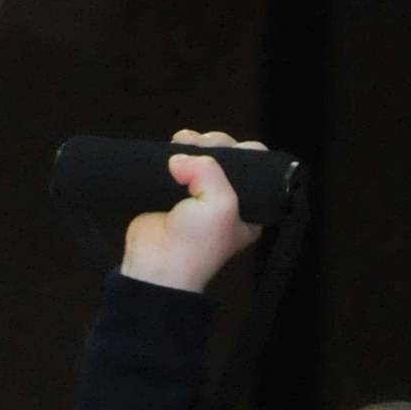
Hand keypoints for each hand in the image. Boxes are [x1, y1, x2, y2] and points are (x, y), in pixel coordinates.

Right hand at [123, 132, 262, 293]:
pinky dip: (174, 154)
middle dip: (215, 144)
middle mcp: (225, 202)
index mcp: (248, 209)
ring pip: (202, 159)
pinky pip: (178, 167)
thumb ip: (208, 170)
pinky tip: (171, 148)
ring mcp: (198, 198)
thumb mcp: (220, 204)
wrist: (156, 269)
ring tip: (181, 141)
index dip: (242, 150)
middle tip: (200, 144)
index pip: (254, 168)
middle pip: (227, 158)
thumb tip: (180, 158)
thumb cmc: (195, 246)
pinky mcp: (172, 196)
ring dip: (193, 145)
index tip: (225, 148)